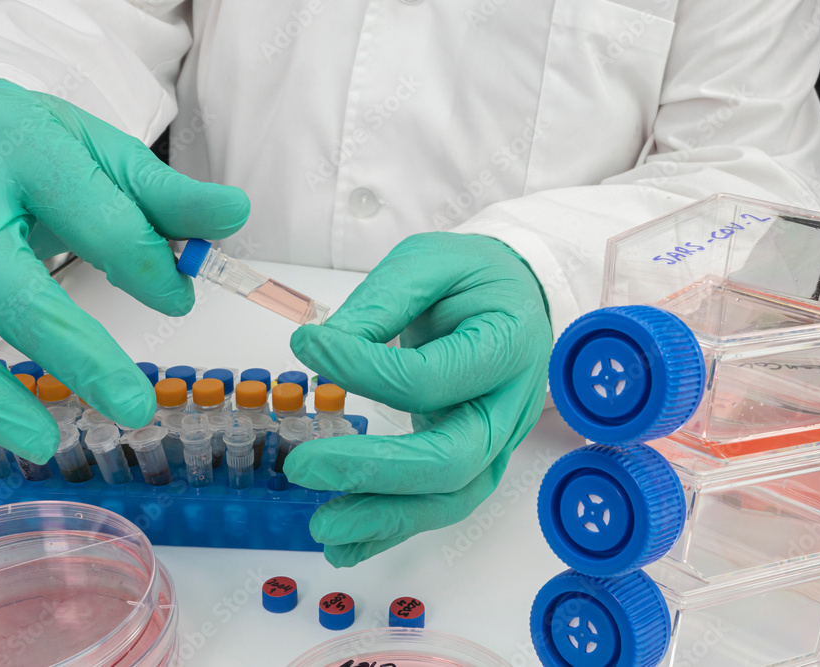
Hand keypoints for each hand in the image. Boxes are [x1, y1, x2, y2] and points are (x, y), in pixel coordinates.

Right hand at [0, 79, 248, 478]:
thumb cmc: (27, 147)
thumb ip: (165, 194)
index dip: (146, 267)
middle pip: (2, 282)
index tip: (179, 301)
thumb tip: (235, 212)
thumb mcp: (97, 152)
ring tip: (42, 444)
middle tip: (133, 408)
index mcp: (24, 149)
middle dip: (70, 350)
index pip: (97, 218)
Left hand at [287, 232, 551, 565]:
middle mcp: (510, 406)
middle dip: (374, 471)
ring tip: (323, 526)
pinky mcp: (476, 461)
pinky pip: (440, 506)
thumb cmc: (473, 279)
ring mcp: (497, 442)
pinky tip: (345, 545)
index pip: (430, 377)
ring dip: (384, 518)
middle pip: (453, 461)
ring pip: (451, 499)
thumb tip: (321, 346)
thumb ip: (381, 302)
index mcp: (507, 344)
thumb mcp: (429, 264)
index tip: (310, 344)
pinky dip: (393, 530)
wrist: (516, 299)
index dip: (363, 368)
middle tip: (304, 466)